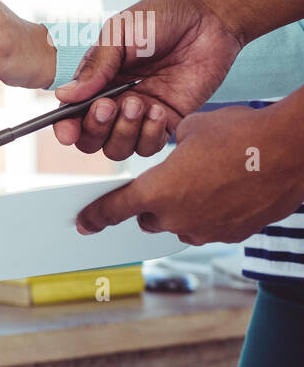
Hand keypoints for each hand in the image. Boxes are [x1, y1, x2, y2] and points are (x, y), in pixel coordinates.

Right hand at [52, 0, 241, 159]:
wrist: (209, 16)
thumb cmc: (160, 17)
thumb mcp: (119, 34)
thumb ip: (94, 67)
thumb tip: (64, 95)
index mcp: (95, 82)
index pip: (71, 115)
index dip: (65, 128)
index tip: (67, 131)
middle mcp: (114, 102)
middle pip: (91, 139)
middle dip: (95, 129)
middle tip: (109, 105)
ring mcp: (141, 114)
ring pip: (118, 148)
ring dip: (123, 132)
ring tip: (138, 103)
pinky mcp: (168, 120)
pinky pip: (150, 146)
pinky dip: (149, 135)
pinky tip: (158, 110)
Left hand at [74, 101, 303, 243]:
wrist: (291, 151)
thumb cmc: (240, 134)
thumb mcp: (193, 130)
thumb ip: (172, 149)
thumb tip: (175, 151)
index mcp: (157, 192)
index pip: (114, 210)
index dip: (96, 217)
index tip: (84, 224)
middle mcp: (176, 218)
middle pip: (149, 219)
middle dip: (152, 205)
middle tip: (167, 184)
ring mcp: (205, 231)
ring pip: (181, 225)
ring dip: (184, 209)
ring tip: (206, 182)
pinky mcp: (232, 236)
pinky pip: (211, 227)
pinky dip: (212, 213)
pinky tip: (229, 191)